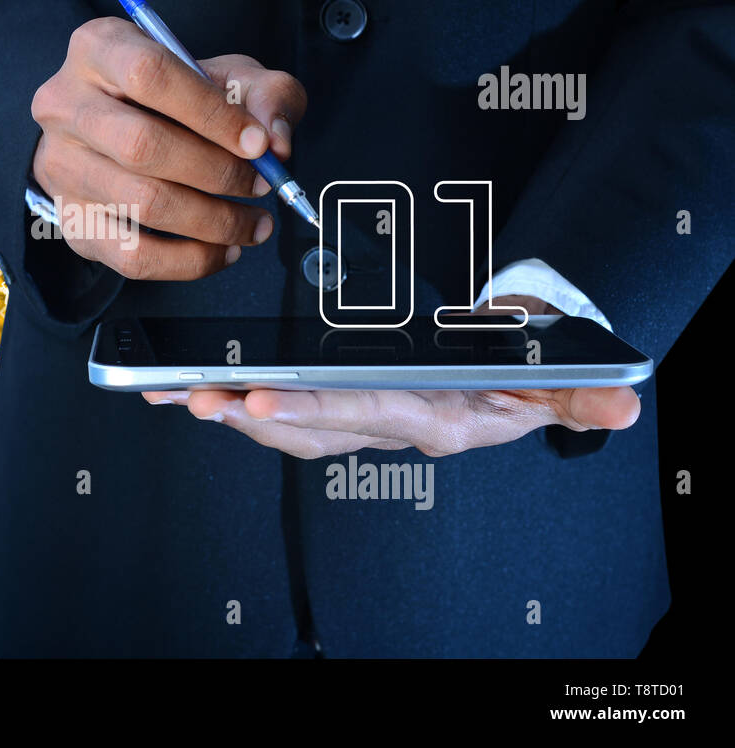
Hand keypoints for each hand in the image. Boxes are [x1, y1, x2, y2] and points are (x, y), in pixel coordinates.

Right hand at [31, 17, 306, 279]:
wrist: (119, 127)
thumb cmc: (175, 97)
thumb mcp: (227, 74)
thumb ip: (266, 94)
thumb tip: (275, 142)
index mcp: (98, 48)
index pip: (151, 75)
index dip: (212, 114)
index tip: (257, 143)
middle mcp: (64, 105)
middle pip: (142, 145)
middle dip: (217, 172)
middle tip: (259, 185)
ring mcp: (60, 165)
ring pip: (142, 203)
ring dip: (213, 222)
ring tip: (252, 223)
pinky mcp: (71, 219)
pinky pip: (132, 255)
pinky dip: (189, 261)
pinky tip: (221, 250)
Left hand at [142, 296, 641, 458]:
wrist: (506, 378)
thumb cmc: (518, 370)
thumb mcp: (551, 379)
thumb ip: (577, 392)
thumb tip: (623, 402)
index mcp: (432, 417)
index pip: (367, 413)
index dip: (316, 409)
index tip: (261, 402)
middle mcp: (387, 426)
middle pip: (311, 426)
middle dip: (252, 415)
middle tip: (195, 398)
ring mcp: (360, 420)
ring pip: (286, 426)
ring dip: (230, 411)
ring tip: (173, 394)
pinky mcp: (338, 406)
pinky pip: (279, 411)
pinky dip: (233, 401)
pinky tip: (186, 391)